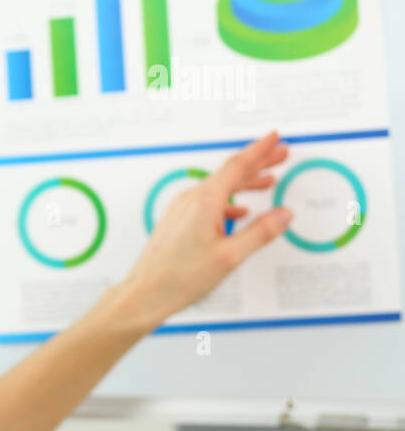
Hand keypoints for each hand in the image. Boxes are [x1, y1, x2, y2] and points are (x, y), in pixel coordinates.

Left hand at [121, 129, 292, 327]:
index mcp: (204, 201)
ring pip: (219, 188)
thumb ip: (260, 232)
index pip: (236, 165)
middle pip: (229, 173)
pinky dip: (229, 201)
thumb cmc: (180, 277)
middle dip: (257, 162)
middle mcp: (191, 200)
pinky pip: (208, 203)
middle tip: (281, 154)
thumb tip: (285, 214)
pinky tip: (240, 211)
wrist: (145, 293)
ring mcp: (182, 210)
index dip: (259, 150)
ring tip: (268, 181)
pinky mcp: (178, 222)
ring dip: (245, 182)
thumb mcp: (230, 255)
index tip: (275, 137)